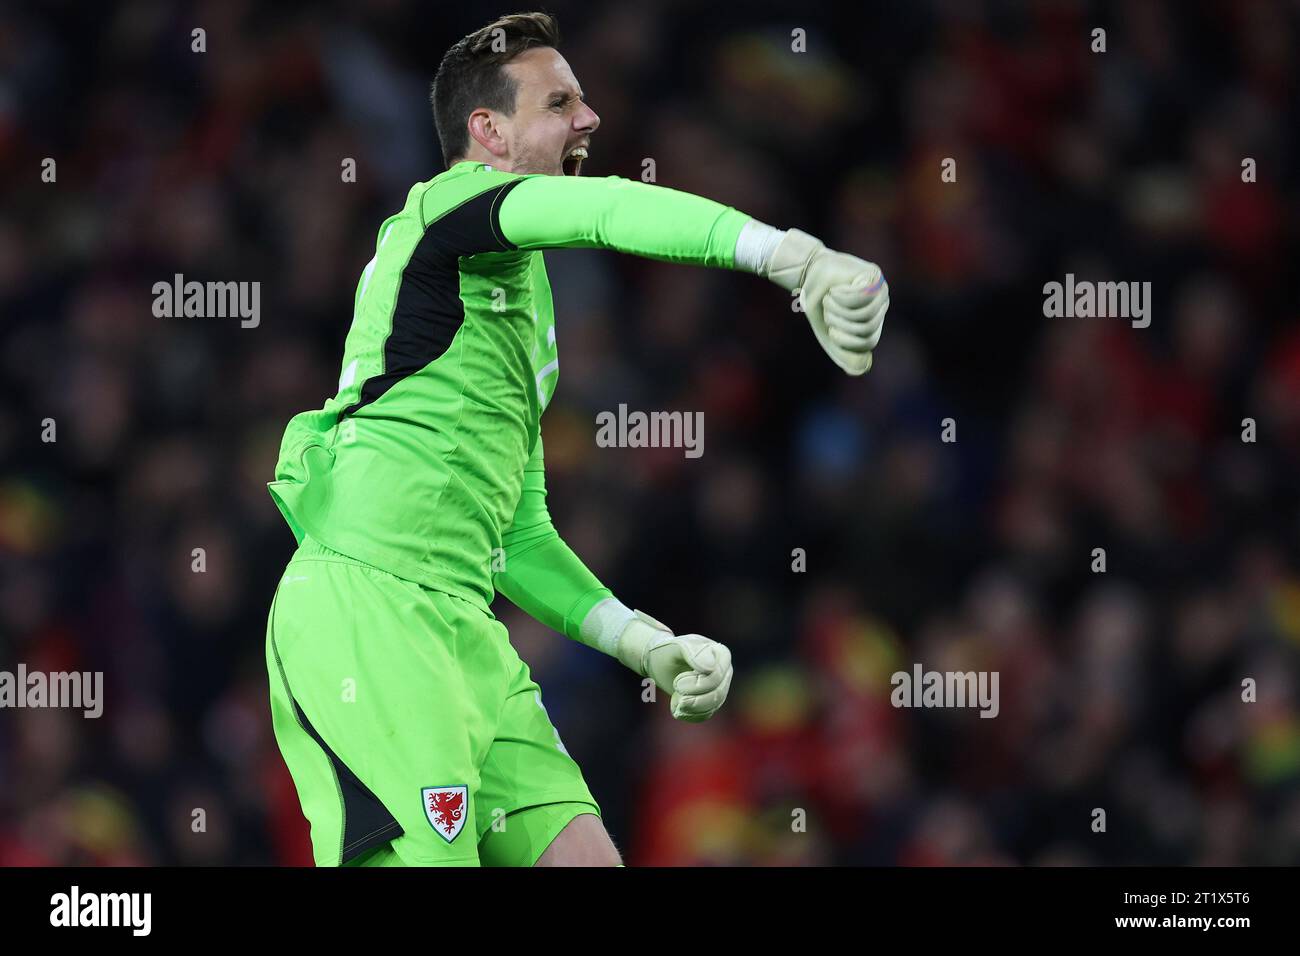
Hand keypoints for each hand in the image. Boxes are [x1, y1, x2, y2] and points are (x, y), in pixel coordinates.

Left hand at [615, 611, 733, 721]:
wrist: (659, 663)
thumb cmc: (668, 651)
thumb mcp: (677, 647)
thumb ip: (694, 653)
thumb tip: (711, 668)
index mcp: (721, 654)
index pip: (717, 677)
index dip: (697, 684)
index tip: (677, 682)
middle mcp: (725, 672)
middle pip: (717, 694)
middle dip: (694, 698)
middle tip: (675, 690)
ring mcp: (719, 688)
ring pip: (712, 707)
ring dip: (690, 707)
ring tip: (675, 700)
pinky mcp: (710, 703)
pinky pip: (704, 715)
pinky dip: (688, 714)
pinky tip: (676, 706)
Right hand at [763, 228, 888, 375]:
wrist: (808, 274)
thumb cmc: (819, 302)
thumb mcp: (829, 333)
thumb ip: (844, 352)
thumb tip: (865, 367)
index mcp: (874, 319)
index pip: (868, 341)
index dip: (845, 340)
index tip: (831, 330)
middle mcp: (881, 304)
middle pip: (866, 328)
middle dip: (840, 323)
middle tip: (828, 311)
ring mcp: (880, 289)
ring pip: (864, 314)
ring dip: (838, 310)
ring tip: (829, 299)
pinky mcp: (873, 276)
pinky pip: (860, 298)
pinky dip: (840, 297)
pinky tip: (835, 289)